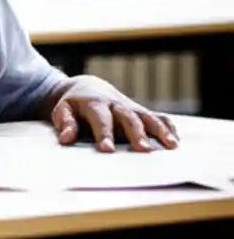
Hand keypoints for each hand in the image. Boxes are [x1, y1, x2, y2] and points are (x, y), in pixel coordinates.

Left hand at [50, 76, 178, 152]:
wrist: (86, 88)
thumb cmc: (73, 105)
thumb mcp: (62, 111)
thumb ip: (65, 123)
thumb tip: (67, 138)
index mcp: (95, 104)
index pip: (101, 119)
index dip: (104, 133)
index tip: (107, 149)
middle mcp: (117, 105)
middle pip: (129, 118)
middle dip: (137, 134)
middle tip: (143, 150)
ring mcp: (132, 108)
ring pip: (148, 117)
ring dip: (161, 131)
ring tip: (171, 146)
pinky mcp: (141, 112)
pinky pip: (159, 117)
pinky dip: (168, 127)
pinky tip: (176, 142)